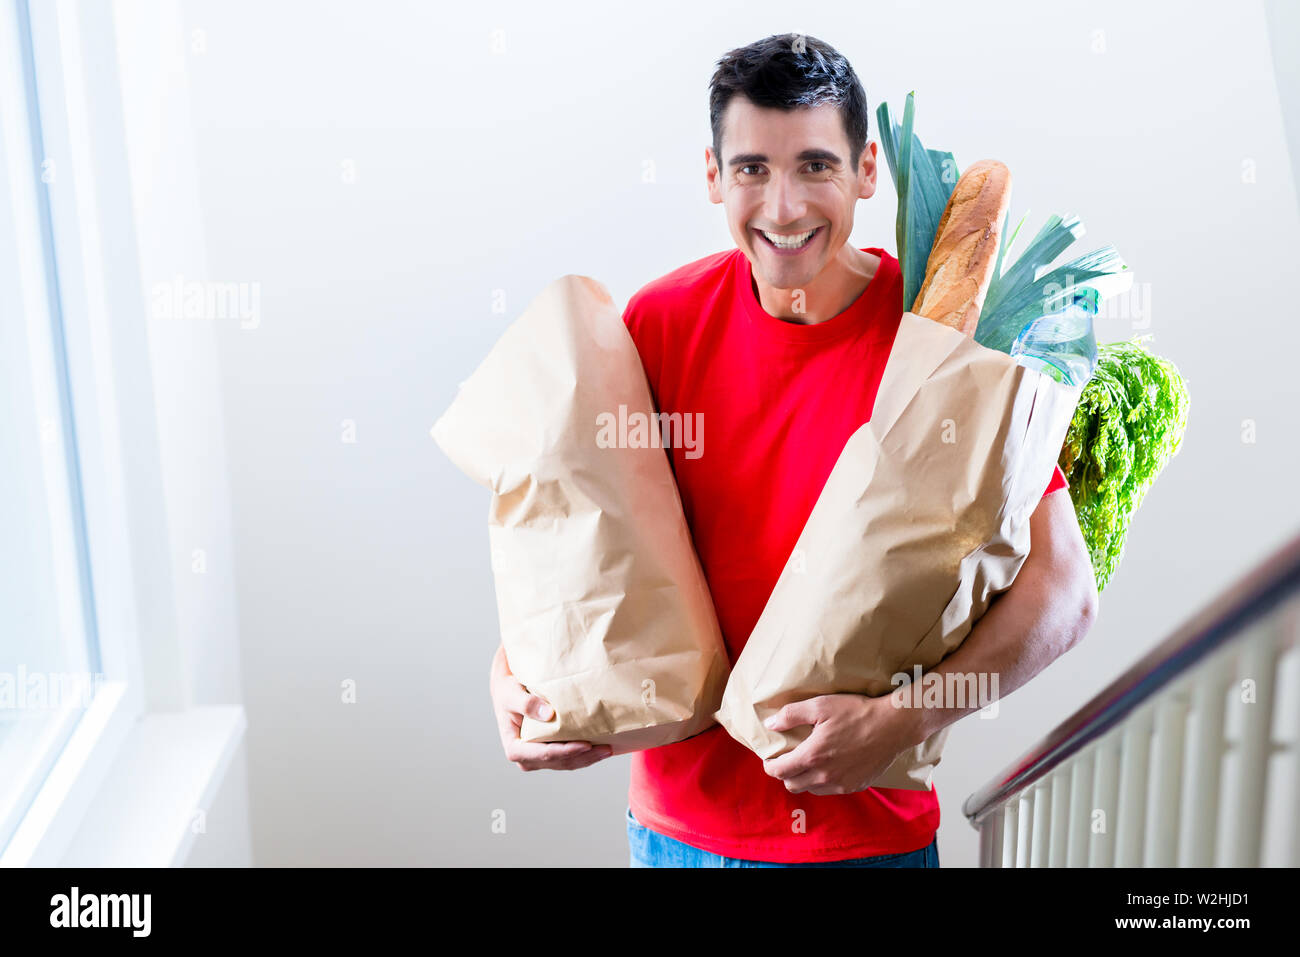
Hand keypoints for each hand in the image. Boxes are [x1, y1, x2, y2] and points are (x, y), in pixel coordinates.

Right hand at [489, 644, 613, 770]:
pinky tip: (600, 747)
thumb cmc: (508, 690)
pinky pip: (568, 757)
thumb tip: (547, 713)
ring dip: (588, 758)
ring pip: (566, 763)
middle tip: (606, 749)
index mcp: (515, 748)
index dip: (566, 751)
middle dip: (584, 757)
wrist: (508, 690)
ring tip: (607, 750)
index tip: (586, 744)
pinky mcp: (549, 752)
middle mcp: (527, 758)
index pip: (544, 754)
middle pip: (559, 762)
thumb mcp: (511, 693)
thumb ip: (526, 703)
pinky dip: (584, 754)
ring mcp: (538, 758)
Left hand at [760, 693, 918, 794]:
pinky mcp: (855, 786)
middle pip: (792, 785)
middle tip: (787, 759)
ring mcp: (841, 784)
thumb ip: (791, 715)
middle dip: (785, 773)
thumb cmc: (856, 712)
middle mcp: (825, 776)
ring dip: (803, 779)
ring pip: (811, 789)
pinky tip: (828, 767)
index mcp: (813, 756)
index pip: (779, 771)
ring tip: (807, 763)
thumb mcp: (820, 705)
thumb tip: (770, 724)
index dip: (770, 765)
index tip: (770, 758)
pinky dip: (823, 782)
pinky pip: (830, 790)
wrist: (893, 726)